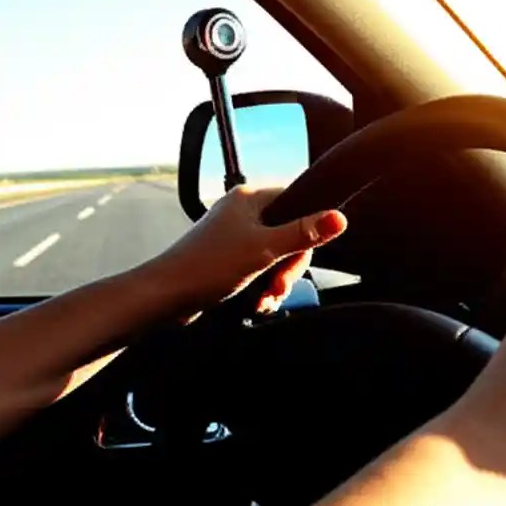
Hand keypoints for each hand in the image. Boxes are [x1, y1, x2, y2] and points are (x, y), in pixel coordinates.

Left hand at [143, 185, 346, 312]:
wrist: (166, 297)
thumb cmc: (208, 266)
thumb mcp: (264, 250)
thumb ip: (304, 234)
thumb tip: (340, 217)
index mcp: (249, 200)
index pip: (297, 204)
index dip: (306, 233)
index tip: (300, 257)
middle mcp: (241, 214)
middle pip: (289, 236)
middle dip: (288, 268)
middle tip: (277, 287)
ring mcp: (234, 239)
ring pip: (275, 259)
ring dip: (275, 283)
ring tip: (264, 300)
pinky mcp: (227, 262)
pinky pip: (258, 272)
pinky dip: (261, 289)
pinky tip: (256, 305)